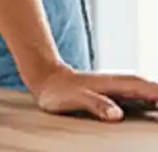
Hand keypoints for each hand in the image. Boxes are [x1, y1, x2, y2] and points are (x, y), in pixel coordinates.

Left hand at [30, 64, 157, 121]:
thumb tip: (117, 115)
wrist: (49, 82)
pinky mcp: (125, 100)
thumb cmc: (61, 92)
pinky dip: (157, 109)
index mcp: (122, 85)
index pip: (154, 92)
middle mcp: (130, 87)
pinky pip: (148, 105)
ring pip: (156, 99)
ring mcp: (129, 93)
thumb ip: (95, 104)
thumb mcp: (74, 99)